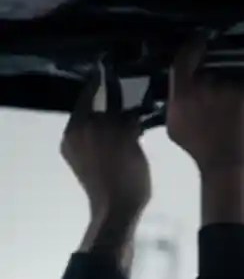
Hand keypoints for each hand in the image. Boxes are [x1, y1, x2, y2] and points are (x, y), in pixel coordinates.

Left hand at [62, 71, 150, 260]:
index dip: (105, 81)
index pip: (91, 93)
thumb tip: (129, 106)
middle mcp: (74, 134)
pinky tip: (130, 132)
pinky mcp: (84, 161)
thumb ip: (124, 118)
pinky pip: (97, 136)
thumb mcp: (128, 139)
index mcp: (80, 127)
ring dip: (113, 116)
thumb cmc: (125, 175)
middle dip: (112, 100)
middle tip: (134, 92)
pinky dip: (111, 131)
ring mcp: (77, 149)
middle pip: (93, 108)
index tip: (120, 69)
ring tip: (135, 112)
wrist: (117, 210)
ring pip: (97, 122)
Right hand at [166, 40, 243, 173]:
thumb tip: (184, 84)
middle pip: (212, 64)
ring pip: (231, 74)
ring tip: (230, 99)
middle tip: (216, 82)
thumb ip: (177, 98)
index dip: (193, 45)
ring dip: (231, 81)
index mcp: (184, 92)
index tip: (199, 40)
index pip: (185, 58)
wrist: (230, 164)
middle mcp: (208, 85)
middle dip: (214, 69)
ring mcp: (231, 88)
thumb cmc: (199, 148)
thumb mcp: (175, 124)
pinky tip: (242, 103)